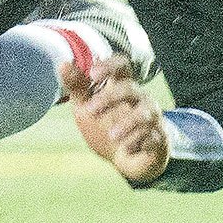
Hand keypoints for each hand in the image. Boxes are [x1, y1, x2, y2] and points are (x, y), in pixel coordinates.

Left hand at [61, 53, 169, 184]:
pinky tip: (127, 148)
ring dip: (128, 124)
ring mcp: (152, 119)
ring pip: (145, 114)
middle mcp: (139, 99)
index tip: (93, 73)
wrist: (125, 159)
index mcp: (121, 86)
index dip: (110, 65)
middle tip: (89, 111)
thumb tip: (63, 64)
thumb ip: (77, 86)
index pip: (122, 65)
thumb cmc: (104, 124)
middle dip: (109, 98)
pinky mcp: (158, 139)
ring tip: (112, 135)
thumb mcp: (85, 105)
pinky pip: (153, 138)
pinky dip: (139, 143)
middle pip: (130, 89)